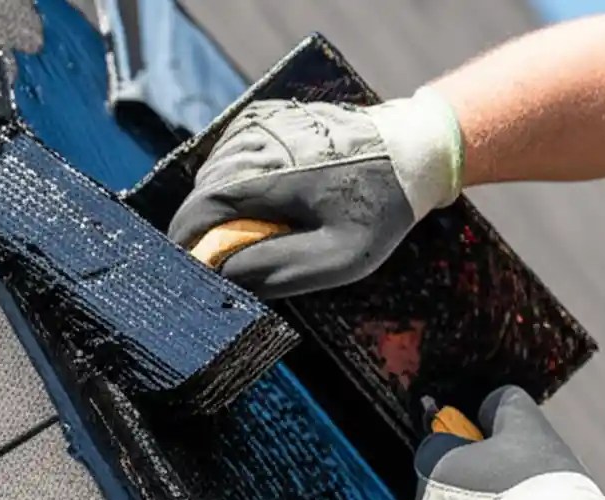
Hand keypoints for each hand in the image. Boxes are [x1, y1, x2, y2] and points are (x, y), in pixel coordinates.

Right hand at [168, 89, 463, 298]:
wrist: (412, 150)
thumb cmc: (380, 208)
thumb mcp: (338, 256)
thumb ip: (277, 270)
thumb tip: (224, 275)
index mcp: (265, 174)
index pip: (197, 214)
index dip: (191, 248)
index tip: (198, 277)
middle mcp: (251, 139)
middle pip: (202, 195)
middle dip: (211, 232)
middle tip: (238, 263)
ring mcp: (256, 122)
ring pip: (214, 175)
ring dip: (224, 207)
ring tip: (260, 232)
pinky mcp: (264, 116)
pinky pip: (233, 156)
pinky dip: (240, 181)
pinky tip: (270, 199)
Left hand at [413, 385, 604, 499]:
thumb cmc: (538, 485)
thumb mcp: (525, 426)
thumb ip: (503, 404)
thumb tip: (490, 404)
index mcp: (433, 473)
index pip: (437, 442)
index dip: (470, 438)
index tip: (498, 445)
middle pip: (451, 490)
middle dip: (481, 485)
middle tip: (522, 486)